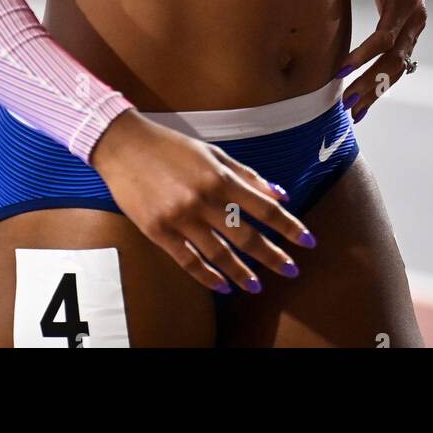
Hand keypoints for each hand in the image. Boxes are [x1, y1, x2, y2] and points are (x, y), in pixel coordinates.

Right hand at [88, 110, 315, 294]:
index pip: (264, 207)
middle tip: (292, 271)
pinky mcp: (158, 232)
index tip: (308, 241)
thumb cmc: (171, 146)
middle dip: (273, 256)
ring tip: (258, 287)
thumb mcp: (212, 152)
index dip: (288, 226)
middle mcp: (203, 199)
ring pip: (219, 254)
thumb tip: (281, 194)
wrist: (124, 146)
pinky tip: (222, 286)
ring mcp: (180, 218)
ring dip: (243, 273)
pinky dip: (207, 276)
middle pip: (246, 236)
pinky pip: (187, 261)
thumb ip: (247, 174)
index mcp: (219, 177)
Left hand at [338, 0, 424, 123]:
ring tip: (354, 112)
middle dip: (372, 84)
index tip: (339, 69)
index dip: (363, 55)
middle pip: (395, 59)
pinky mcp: (407, 28)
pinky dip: (382, 80)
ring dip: (377, 89)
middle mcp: (416, 15)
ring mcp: (414, 24)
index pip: (385, 36)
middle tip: (346, 104)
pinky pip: (396, 59)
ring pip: (398, 65)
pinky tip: (364, 98)